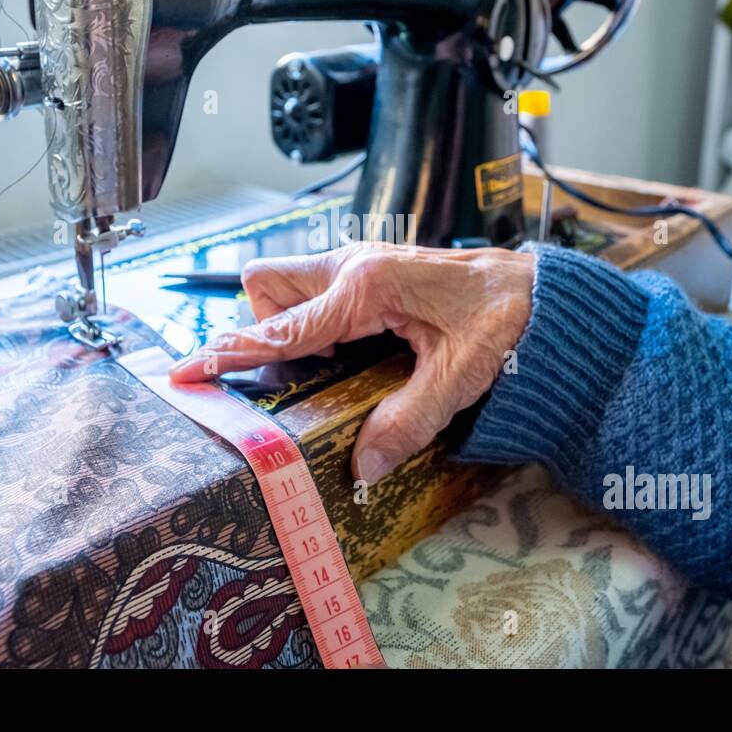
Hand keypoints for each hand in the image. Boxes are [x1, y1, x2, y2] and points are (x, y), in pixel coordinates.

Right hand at [169, 242, 535, 482]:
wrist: (546, 294)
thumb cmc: (509, 321)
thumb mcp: (460, 378)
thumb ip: (408, 422)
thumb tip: (363, 467)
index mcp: (367, 288)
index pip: (280, 328)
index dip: (230, 354)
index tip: (186, 373)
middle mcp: (354, 266)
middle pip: (267, 288)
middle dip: (263, 327)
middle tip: (300, 374)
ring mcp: (361, 264)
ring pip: (289, 285)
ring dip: (290, 323)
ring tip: (334, 365)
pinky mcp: (372, 273)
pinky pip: (316, 293)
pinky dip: (317, 322)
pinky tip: (353, 353)